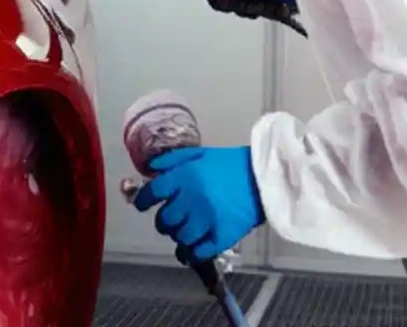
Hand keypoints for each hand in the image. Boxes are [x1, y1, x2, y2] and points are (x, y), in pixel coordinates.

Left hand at [133, 146, 265, 264]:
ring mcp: (207, 219)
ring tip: (186, 231)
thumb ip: (173, 160)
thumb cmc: (231, 165)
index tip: (142, 205)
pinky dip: (191, 254)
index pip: (152, 192)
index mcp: (185, 176)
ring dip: (179, 235)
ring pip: (179, 237)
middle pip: (164, 219)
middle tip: (171, 219)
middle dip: (164, 221)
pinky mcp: (222, 236)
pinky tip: (191, 251)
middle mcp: (192, 199)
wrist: (264, 178)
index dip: (143, 200)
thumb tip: (150, 170)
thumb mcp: (200, 154)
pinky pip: (198, 252)